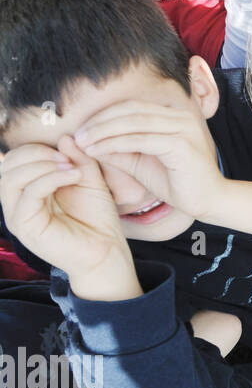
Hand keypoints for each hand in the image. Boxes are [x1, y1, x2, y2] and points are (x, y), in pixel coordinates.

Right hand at [0, 138, 130, 277]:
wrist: (106, 250)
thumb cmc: (98, 218)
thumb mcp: (89, 180)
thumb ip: (77, 159)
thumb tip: (64, 137)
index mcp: (28, 191)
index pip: (15, 160)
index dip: (37, 148)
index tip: (67, 151)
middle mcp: (17, 203)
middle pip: (7, 166)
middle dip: (36, 154)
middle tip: (67, 158)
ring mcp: (18, 216)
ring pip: (11, 179)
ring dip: (42, 165)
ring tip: (71, 168)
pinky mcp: (25, 226)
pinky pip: (28, 194)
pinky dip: (50, 179)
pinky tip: (74, 176)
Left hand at [73, 101, 224, 222]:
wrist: (209, 201)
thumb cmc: (178, 182)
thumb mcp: (141, 163)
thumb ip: (119, 150)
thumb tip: (87, 142)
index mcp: (174, 116)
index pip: (132, 107)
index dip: (104, 115)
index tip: (82, 130)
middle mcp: (181, 116)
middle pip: (131, 110)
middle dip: (99, 121)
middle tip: (77, 135)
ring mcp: (184, 128)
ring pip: (133, 122)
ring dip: (103, 131)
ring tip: (82, 142)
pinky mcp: (182, 144)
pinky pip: (140, 139)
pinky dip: (115, 143)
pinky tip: (97, 151)